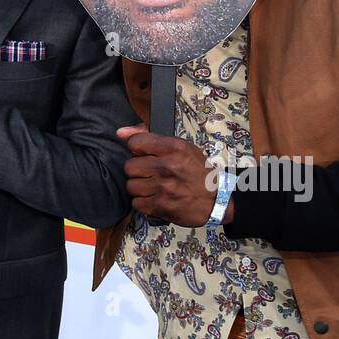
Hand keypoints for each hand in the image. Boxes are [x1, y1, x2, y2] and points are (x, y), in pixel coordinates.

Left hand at [117, 123, 233, 227]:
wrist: (217, 200)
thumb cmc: (198, 172)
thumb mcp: (181, 147)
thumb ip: (149, 136)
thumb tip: (120, 132)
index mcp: (174, 148)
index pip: (135, 143)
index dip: (137, 150)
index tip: (145, 155)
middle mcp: (167, 166)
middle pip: (129, 166)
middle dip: (138, 170)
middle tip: (150, 173)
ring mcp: (163, 187)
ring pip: (131, 186)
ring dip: (140, 187)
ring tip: (153, 187)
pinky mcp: (161, 206)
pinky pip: (136, 203)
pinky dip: (143, 202)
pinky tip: (154, 198)